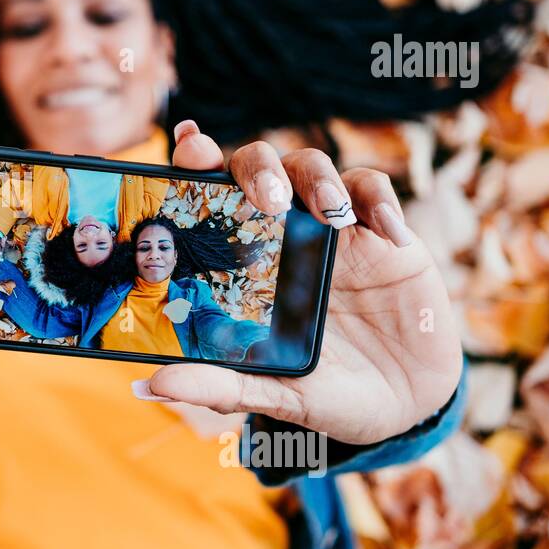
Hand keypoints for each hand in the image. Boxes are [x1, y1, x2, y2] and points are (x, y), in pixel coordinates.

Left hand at [135, 119, 461, 445]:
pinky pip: (375, 192)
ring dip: (319, 180)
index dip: (197, 159)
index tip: (189, 143)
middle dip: (258, 168)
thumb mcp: (272, 391)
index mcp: (243, 261)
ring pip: (314, 167)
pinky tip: (387, 233)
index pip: (211, 195)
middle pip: (259, 166)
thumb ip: (216, 385)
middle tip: (269, 199)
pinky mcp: (382, 233)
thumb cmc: (325, 389)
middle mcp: (282, 233)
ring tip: (332, 215)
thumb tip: (147, 387)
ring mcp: (332, 228)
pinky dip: (379, 201)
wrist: (401, 405)